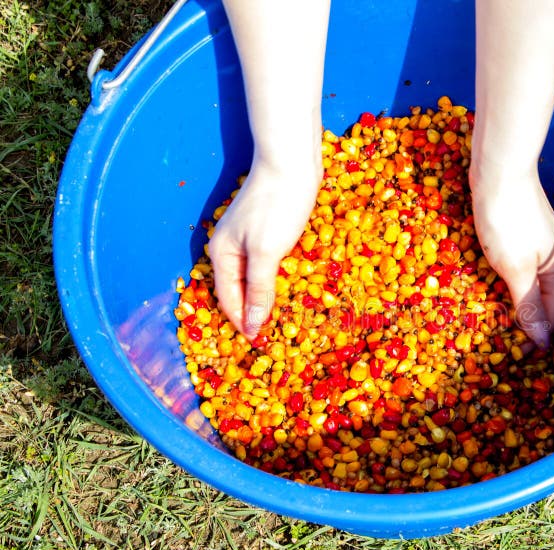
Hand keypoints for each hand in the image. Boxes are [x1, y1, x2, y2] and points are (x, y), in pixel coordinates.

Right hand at [208, 157, 319, 338]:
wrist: (292, 161)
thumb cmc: (277, 206)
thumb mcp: (267, 252)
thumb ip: (258, 289)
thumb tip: (251, 324)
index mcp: (222, 255)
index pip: (228, 300)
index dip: (243, 323)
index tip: (260, 344)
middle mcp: (230, 249)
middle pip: (239, 291)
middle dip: (254, 312)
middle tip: (274, 337)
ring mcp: (248, 239)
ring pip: (255, 278)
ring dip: (267, 297)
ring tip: (284, 318)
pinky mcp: (267, 231)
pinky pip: (269, 263)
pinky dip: (278, 278)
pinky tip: (291, 288)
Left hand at [470, 166, 553, 348]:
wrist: (498, 170)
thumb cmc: (506, 221)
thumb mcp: (516, 269)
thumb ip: (528, 304)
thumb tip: (542, 340)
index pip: (553, 316)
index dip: (537, 338)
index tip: (518, 358)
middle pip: (546, 301)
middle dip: (530, 324)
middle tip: (507, 346)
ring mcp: (539, 245)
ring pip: (532, 285)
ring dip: (518, 305)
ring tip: (499, 324)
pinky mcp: (522, 234)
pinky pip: (519, 268)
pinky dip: (508, 284)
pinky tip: (493, 289)